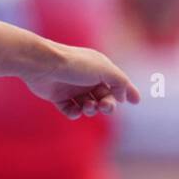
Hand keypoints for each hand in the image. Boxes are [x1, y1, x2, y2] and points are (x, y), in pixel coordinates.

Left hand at [23, 43, 140, 118]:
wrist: (43, 65)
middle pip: (103, 97)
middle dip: (107, 105)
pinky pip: (71, 110)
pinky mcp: (57, 97)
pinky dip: (74, 113)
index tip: (135, 102)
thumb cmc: (75, 65)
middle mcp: (86, 78)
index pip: (116, 81)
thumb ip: (120, 81)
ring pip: (88, 105)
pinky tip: (74, 109)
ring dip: (91, 109)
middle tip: (104, 106)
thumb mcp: (104, 69)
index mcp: (98, 67)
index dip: (127, 91)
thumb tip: (123, 95)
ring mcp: (71, 88)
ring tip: (87, 105)